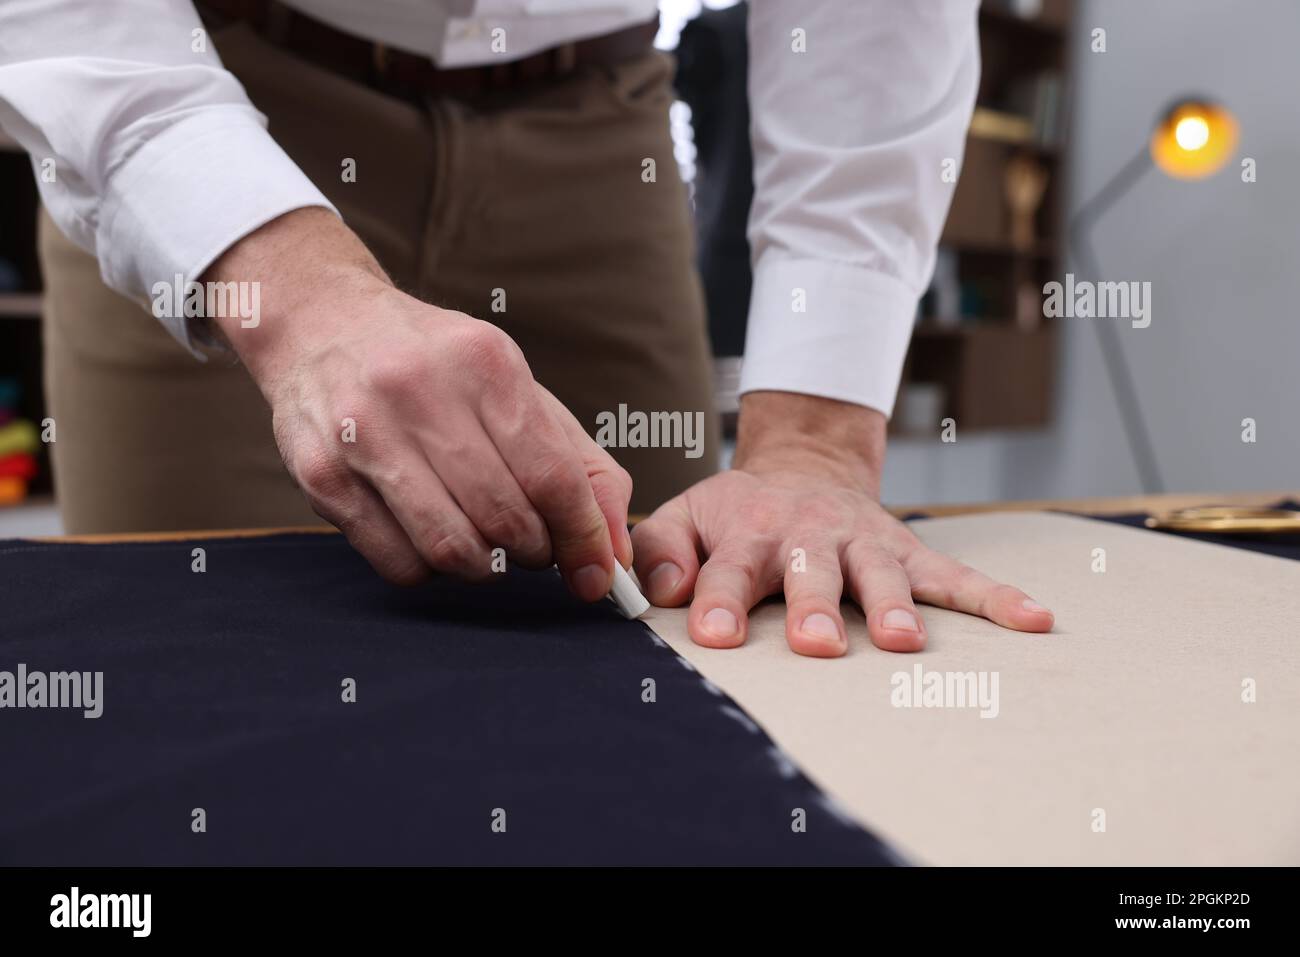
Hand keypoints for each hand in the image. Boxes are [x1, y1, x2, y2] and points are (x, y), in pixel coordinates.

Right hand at [206, 209, 631, 598]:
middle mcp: (419, 392)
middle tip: (532, 544)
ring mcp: (363, 434)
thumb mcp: (519, 391)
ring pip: (451, 548)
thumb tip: (614, 551)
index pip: (552, 476)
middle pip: (504, 519)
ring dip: (484, 566)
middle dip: (533, 551)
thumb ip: (582, 468)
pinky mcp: (321, 475)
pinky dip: (430, 569)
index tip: (597, 572)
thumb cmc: (440, 369)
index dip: (583, 537)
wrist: (325, 324)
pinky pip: (398, 562)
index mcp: (484, 362)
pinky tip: (432, 537)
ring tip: (486, 545)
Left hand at [632, 392, 1053, 655]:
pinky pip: (954, 574)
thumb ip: (661, 551)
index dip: (718, 601)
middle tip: (817, 643)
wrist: (802, 469)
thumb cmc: (738, 513)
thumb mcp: (687, 517)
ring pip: (881, 575)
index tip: (714, 636)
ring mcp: (863, 542)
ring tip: (903, 642)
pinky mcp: (907, 550)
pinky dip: (994, 597)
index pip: (728, 570)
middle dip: (814, 606)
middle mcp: (809, 535)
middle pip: (811, 572)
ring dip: (893, 607)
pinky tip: (1034, 619)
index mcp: (749, 531)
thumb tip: (664, 592)